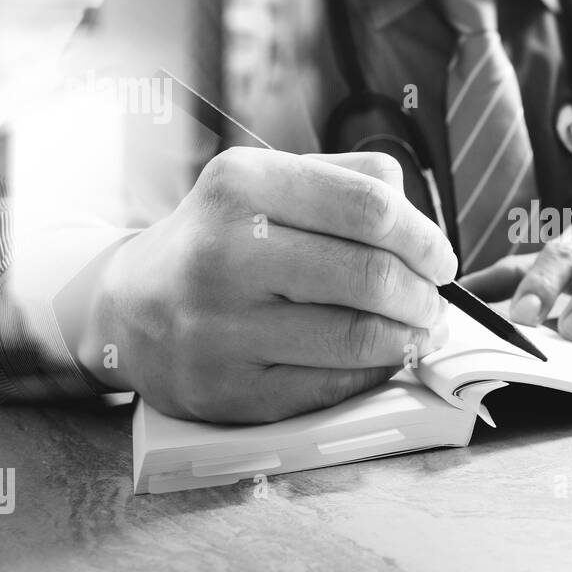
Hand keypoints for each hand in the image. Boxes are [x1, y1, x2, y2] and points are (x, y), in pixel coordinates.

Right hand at [71, 148, 457, 421]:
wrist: (130, 308)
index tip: (441, 258)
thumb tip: (418, 213)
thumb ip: (345, 181)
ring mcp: (220, 329)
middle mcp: (222, 253)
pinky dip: (376, 372)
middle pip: (371, 275)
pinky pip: (333, 386)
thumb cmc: (223, 240)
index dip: (424, 237)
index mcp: (241, 184)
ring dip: (411, 337)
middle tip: (435, 301)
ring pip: (358, 337)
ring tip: (422, 330)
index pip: (369, 207)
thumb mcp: (265, 183)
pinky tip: (383, 358)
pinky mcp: (228, 390)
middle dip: (423, 294)